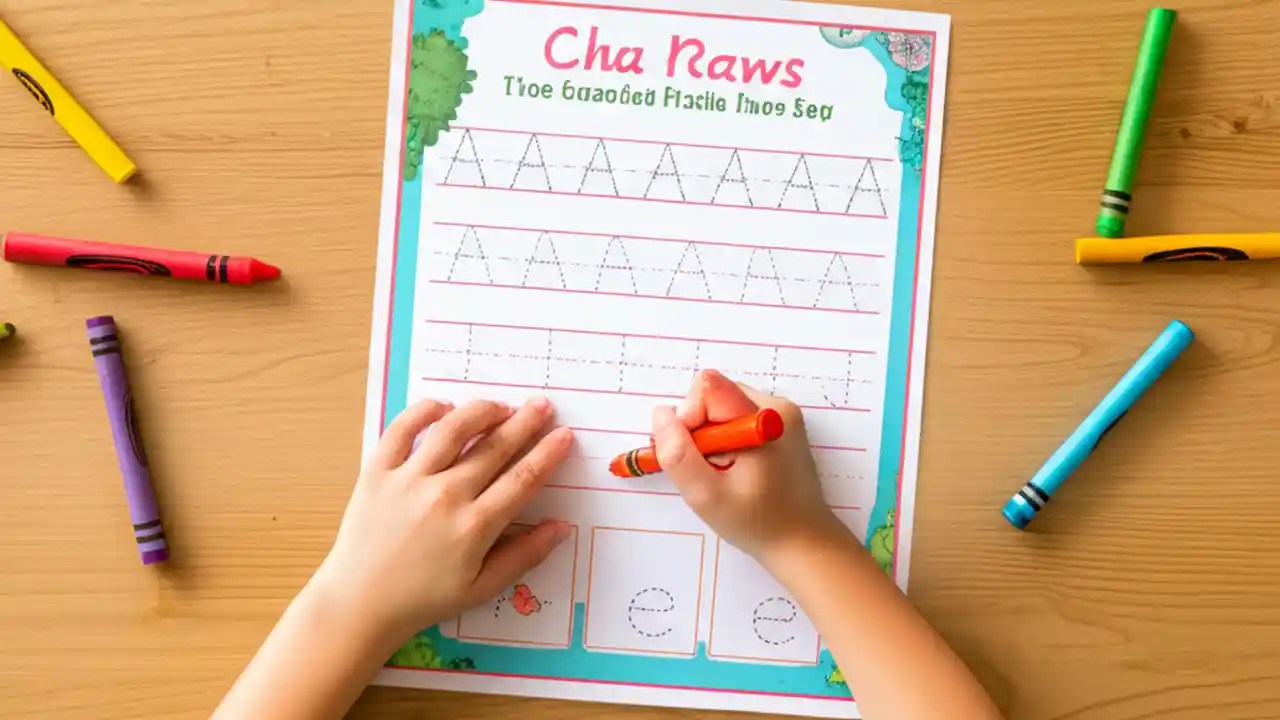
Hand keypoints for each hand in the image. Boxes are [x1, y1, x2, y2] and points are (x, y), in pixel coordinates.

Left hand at [308, 396, 574, 645]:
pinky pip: (402, 429)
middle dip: (525, 423)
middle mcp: (444, 496)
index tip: (564, 435)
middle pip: (494, 448)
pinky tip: (444, 407)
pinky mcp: (377, 472)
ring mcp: (408, 480)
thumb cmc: (423, 599)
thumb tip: (561, 527)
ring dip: (483, 411)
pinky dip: (424, 411)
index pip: (522, 479)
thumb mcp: (481, 588)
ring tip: (501, 405)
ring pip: (453, 429)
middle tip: (543, 405)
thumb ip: (524, 555)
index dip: (548, 454)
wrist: (359, 602)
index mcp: (474, 527)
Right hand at [652, 370, 842, 563]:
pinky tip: (733, 467)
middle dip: (698, 429)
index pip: (708, 388)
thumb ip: (678, 454)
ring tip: (722, 471)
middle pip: (713, 395)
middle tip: (706, 468)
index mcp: (763, 419)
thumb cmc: (759, 523)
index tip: (695, 454)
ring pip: (721, 405)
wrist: (803, 541)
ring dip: (710, 435)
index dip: (688, 417)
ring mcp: (781, 414)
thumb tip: (661, 416)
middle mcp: (776, 407)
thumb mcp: (707, 496)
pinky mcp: (779, 425)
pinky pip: (735, 416)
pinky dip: (724, 438)